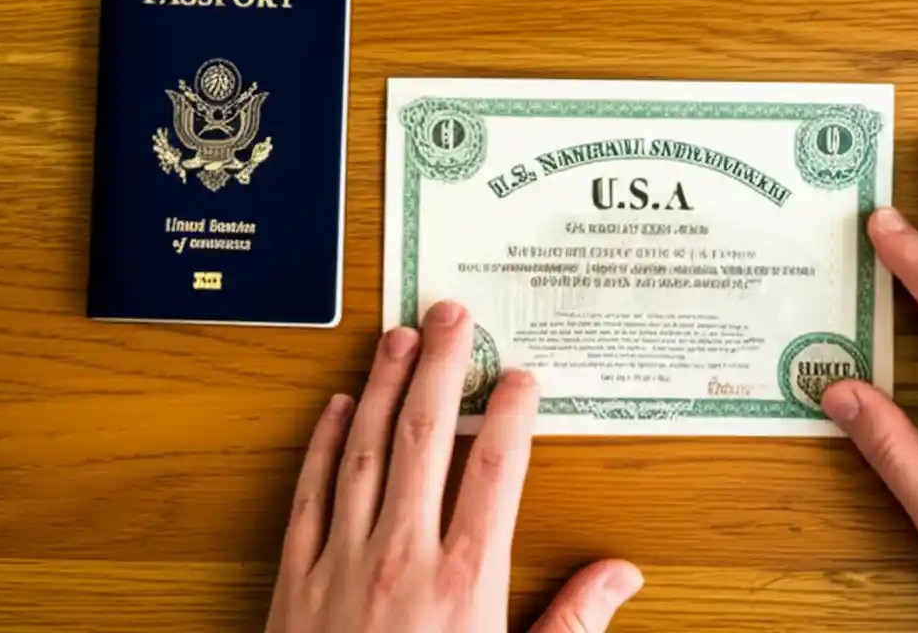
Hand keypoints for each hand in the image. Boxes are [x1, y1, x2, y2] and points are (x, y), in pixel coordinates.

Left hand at [265, 302, 642, 632]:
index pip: (496, 469)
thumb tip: (622, 574)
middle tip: (453, 314)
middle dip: (442, 368)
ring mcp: (342, 563)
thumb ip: (574, 624)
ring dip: (383, 387)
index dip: (511, 412)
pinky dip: (321, 446)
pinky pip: (308, 495)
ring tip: (398, 337)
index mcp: (465, 579)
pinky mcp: (295, 581)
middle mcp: (403, 556)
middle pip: (426, 438)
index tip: (520, 375)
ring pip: (364, 451)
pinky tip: (336, 407)